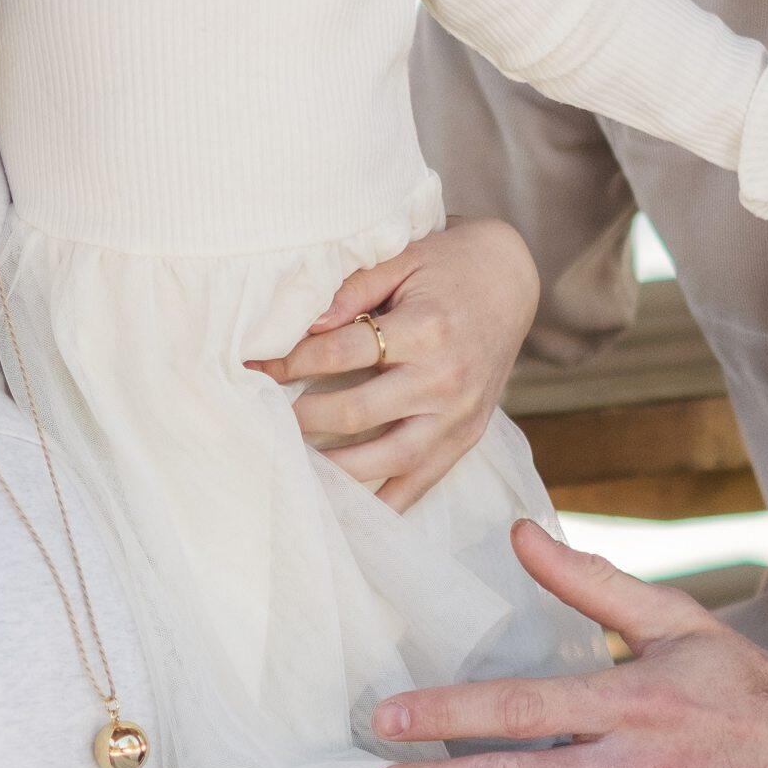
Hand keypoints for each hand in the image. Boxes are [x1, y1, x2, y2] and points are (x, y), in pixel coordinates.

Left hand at [250, 218, 537, 510]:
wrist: (511, 283)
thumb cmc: (448, 265)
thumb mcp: (402, 258)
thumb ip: (353, 289)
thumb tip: (306, 326)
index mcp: (427, 329)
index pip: (342, 353)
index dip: (292, 361)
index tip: (257, 366)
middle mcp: (445, 379)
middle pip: (355, 413)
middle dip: (300, 417)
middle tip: (261, 415)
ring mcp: (458, 417)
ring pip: (384, 460)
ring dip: (330, 467)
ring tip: (290, 458)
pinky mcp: (465, 440)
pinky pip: (418, 485)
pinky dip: (378, 504)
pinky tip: (339, 509)